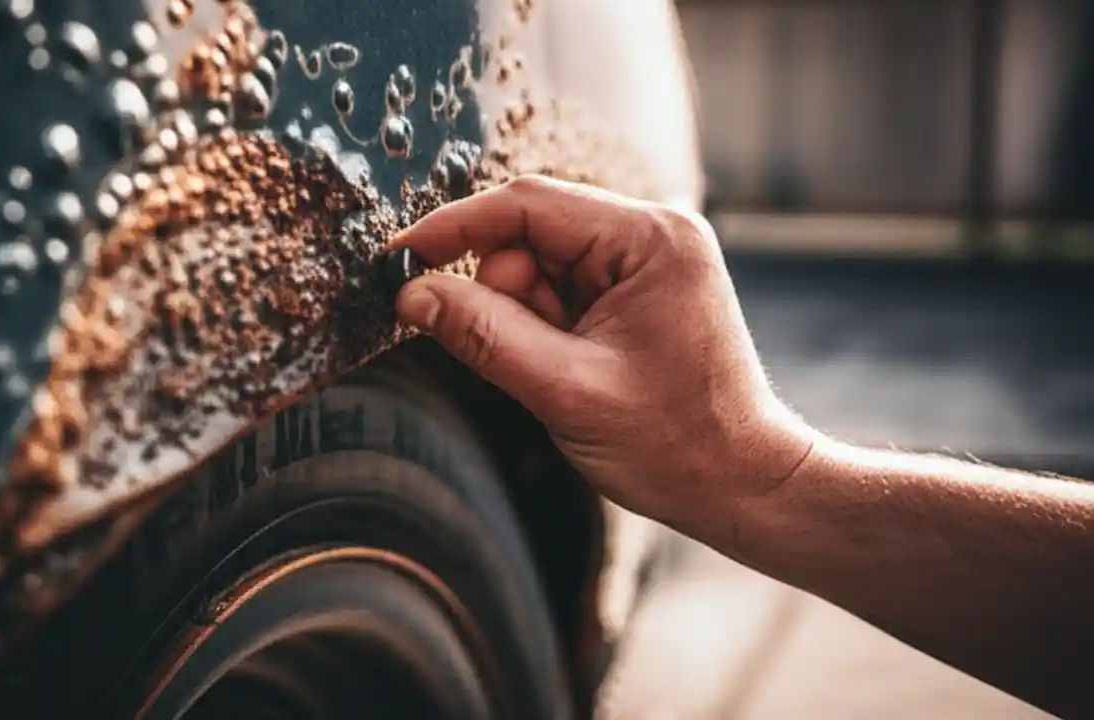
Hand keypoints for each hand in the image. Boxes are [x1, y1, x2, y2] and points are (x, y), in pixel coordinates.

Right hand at [392, 176, 814, 541]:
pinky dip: (543, 327)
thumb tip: (411, 295)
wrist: (743, 486)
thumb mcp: (566, 391)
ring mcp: (647, 262)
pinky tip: (569, 368)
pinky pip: (561, 291)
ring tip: (561, 374)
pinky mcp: (637, 292)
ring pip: (540, 265)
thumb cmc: (675, 445)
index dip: (456, 228)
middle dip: (501, 291)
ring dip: (524, 316)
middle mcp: (653, 235)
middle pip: (532, 234)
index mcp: (651, 239)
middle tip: (516, 354)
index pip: (529, 203)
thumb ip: (484, 335)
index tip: (402, 257)